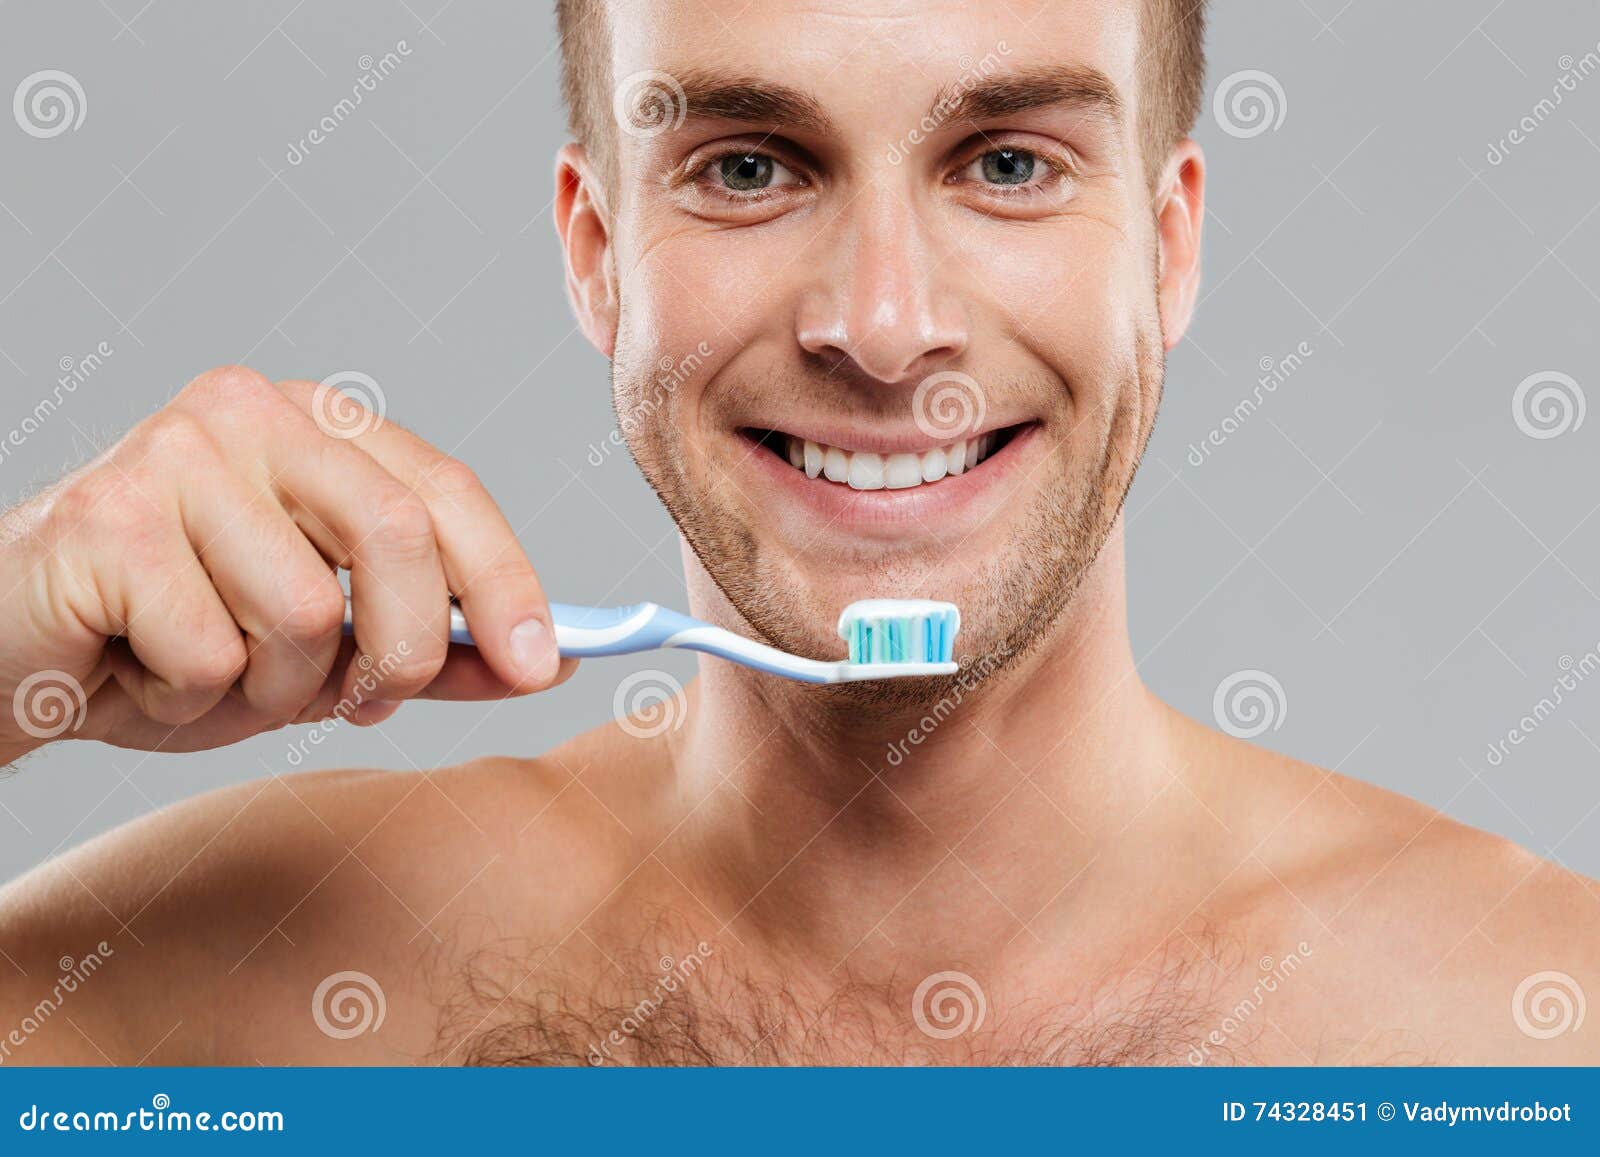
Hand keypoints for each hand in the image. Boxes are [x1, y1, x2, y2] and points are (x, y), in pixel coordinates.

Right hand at [0, 366, 574, 761]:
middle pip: (398, 537)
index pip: (447, 491)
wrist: (13, 658)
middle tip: (358, 704)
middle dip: (399, 653)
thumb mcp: (324, 653)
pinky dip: (186, 697)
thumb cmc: (170, 642)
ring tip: (205, 670)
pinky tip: (137, 668)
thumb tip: (546, 662)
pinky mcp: (106, 515)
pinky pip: (211, 652)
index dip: (507, 582)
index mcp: (317, 427)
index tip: (540, 664)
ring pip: (305, 614)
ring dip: (270, 688)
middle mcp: (254, 413)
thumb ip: (431, 648)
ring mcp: (175, 452)